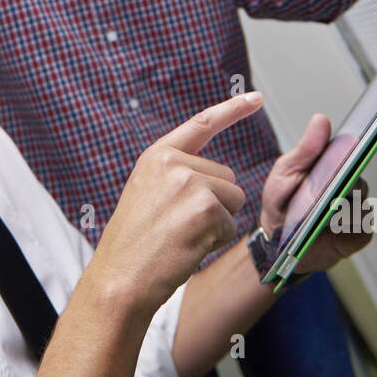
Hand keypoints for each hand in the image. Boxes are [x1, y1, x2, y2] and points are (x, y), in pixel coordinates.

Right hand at [87, 92, 262, 315]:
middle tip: (178, 227)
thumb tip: (221, 179)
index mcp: (157, 156)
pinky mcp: (206, 209)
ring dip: (216, 223)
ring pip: (233, 200)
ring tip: (180, 237)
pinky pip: (230, 225)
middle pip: (227, 177)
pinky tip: (186, 247)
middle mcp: (174, 163)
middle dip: (215, 205)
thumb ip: (177, 176)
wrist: (120, 279)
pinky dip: (214, 241)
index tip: (256, 98)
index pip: (202, 124)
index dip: (233, 109)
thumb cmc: (134, 245)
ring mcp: (190, 183)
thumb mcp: (147, 194)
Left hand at [258, 113, 372, 274]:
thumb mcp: (287, 171)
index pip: (354, 152)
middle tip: (333, 185)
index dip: (358, 148)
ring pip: (362, 204)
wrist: (278, 241)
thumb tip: (321, 119)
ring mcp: (357, 210)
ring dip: (344, 208)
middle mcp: (350, 186)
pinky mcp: (358, 234)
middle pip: (359, 180)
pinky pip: (362, 228)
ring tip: (326, 210)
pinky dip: (347, 228)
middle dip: (347, 183)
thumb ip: (306, 148)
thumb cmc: (283, 201)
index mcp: (334, 167)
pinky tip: (332, 227)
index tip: (356, 144)